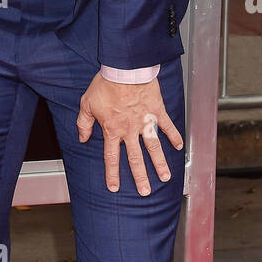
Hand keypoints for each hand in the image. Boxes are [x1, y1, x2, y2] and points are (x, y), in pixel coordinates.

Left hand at [76, 74, 182, 195]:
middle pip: (136, 159)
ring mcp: (145, 122)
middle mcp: (130, 130)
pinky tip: (179, 147)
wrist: (124, 69)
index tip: (115, 188)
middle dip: (140, 177)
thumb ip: (83, 123)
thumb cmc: (105, 85)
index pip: (112, 157)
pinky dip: (174, 136)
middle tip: (145, 192)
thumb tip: (82, 138)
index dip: (112, 174)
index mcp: (112, 130)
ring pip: (154, 148)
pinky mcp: (157, 111)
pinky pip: (168, 126)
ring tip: (165, 178)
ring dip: (160, 164)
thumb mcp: (87, 104)